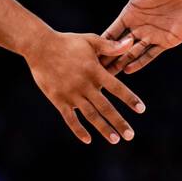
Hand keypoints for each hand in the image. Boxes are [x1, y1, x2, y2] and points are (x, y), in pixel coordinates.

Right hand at [23, 30, 144, 143]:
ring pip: (90, 115)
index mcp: (95, 71)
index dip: (129, 99)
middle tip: (130, 135)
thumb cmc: (68, 42)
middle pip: (105, 107)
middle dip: (119, 122)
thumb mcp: (91, 41)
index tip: (141, 109)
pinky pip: (70, 119)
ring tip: (115, 139)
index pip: (117, 88)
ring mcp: (71, 94)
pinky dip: (78, 130)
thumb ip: (111, 46)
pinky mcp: (58, 100)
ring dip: (103, 128)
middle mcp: (85, 85)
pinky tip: (88, 140)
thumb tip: (131, 42)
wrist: (40, 47)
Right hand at [100, 0, 181, 74]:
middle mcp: (139, 26)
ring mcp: (152, 35)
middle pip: (119, 46)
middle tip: (93, 71)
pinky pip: (150, 54)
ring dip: (120, 63)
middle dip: (107, 58)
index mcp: (131, 12)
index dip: (101, 42)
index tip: (86, 53)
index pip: (112, 31)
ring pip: (132, 53)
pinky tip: (128, 70)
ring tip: (108, 75)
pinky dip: (140, 62)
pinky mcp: (166, 41)